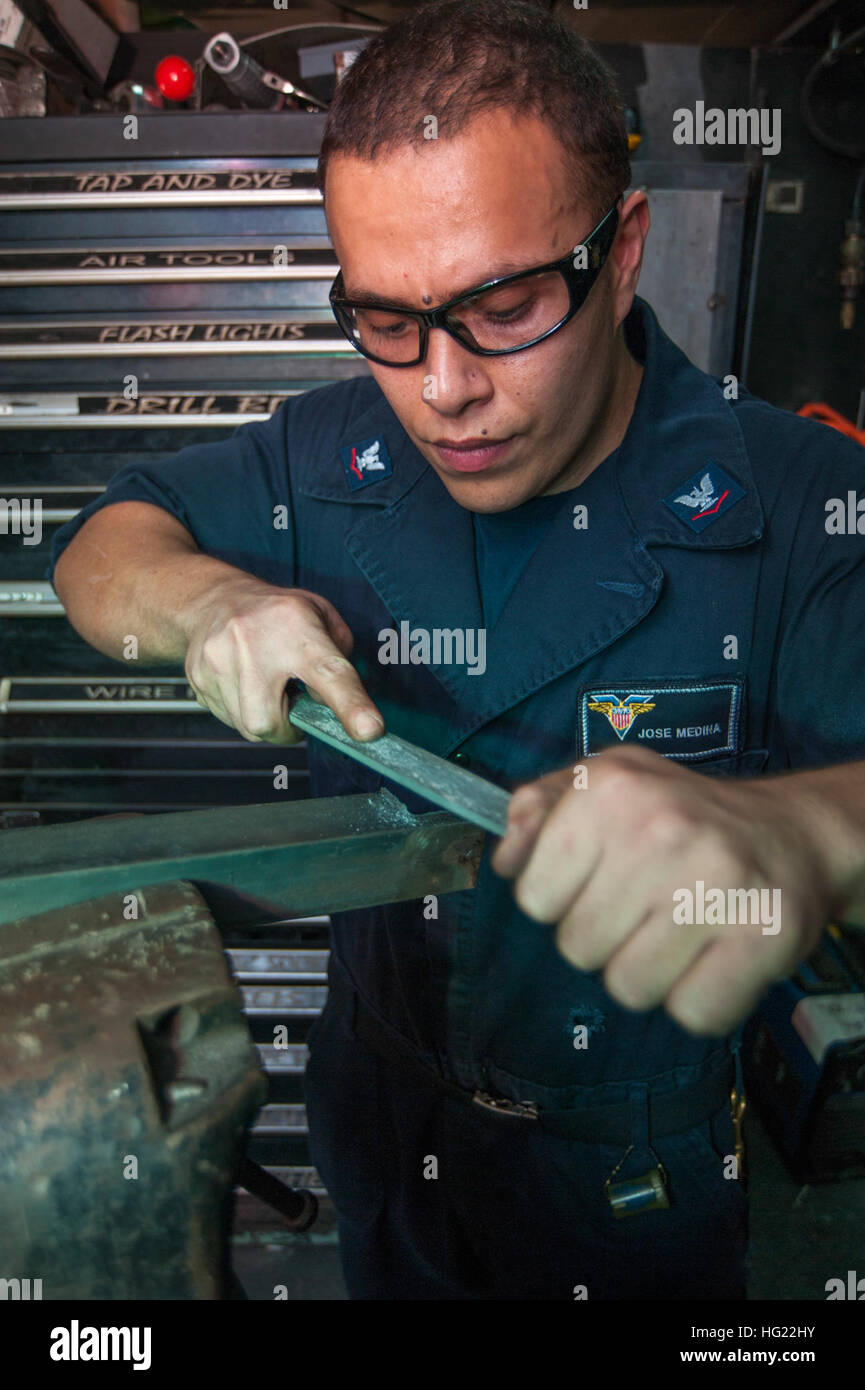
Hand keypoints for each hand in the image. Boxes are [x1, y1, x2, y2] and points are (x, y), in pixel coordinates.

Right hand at [184, 577, 383, 744]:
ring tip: (266, 687)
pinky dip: (243, 712)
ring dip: (265, 718)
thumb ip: (340, 656)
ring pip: (249, 727)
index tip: (369, 730)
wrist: (213, 600)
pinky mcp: (199, 680)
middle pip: (271, 722)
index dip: (351, 706)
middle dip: (286, 726)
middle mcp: (253, 643)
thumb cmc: (275, 613)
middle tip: (291, 702)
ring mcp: (219, 662)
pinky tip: (245, 685)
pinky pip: (228, 720)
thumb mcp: (320, 617)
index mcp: (295, 626)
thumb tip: (346, 702)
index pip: (328, 672)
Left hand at [491, 744, 830, 1034]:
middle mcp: (660, 829)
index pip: (533, 897)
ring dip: (650, 974)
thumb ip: (538, 811)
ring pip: (629, 988)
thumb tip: (504, 860)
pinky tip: (714, 958)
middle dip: (605, 940)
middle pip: (577, 948)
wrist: (792, 834)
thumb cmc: (680, 816)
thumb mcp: (604, 784)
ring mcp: (715, 883)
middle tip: (647, 909)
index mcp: (607, 789)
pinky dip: (700, 1000)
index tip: (600, 882)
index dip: (562, 900)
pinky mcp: (763, 935)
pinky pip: (692, 1012)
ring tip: (680, 933)